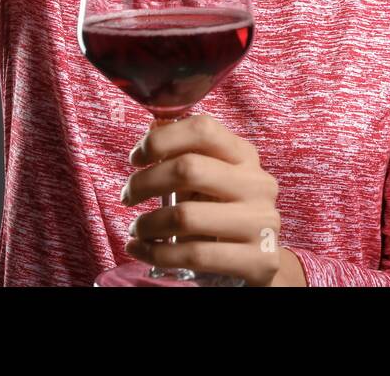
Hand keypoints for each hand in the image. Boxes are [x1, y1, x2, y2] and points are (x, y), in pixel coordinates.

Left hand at [120, 111, 290, 286]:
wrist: (262, 260)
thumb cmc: (225, 214)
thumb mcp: (211, 181)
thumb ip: (186, 157)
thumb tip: (152, 131)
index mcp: (245, 156)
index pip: (203, 129)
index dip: (162, 140)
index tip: (136, 158)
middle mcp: (257, 184)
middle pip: (189, 169)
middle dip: (144, 183)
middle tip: (127, 196)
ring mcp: (260, 222)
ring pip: (186, 216)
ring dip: (148, 224)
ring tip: (137, 229)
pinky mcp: (257, 258)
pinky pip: (194, 255)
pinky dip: (156, 253)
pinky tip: (141, 250)